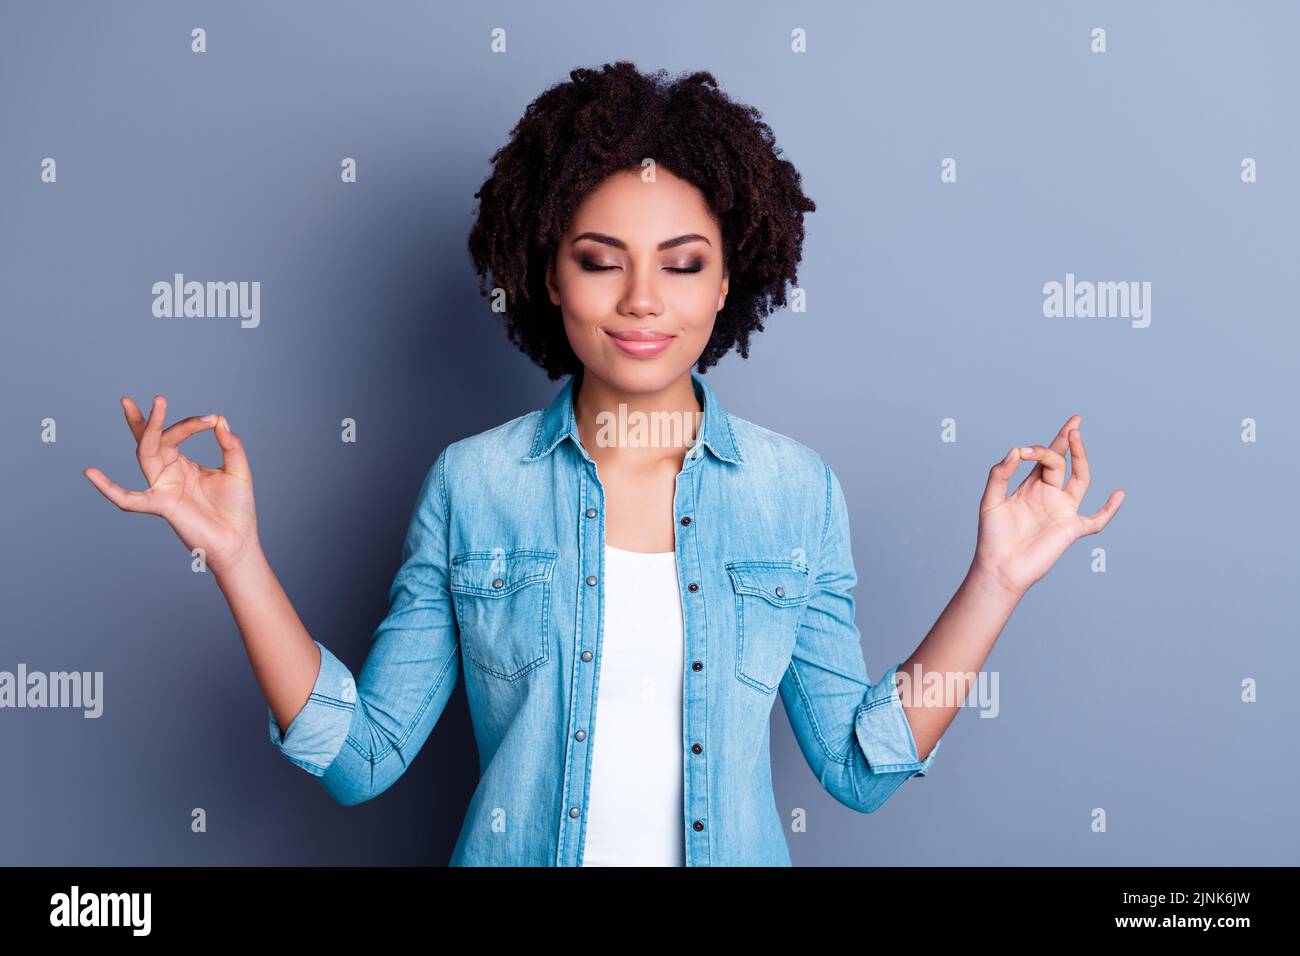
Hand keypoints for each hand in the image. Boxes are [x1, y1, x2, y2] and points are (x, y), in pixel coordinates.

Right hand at [84, 395, 260, 574]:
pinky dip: (109, 489)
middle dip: (151, 419)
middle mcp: (168, 473)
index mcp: (183, 464)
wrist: (238, 539)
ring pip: (146, 455)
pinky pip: (129, 499)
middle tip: (158, 398)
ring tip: (141, 406)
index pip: (174, 435)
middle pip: (152, 441)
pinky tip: (91, 474)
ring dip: (149, 431)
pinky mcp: (162, 505)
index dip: (188, 423)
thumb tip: (220, 419)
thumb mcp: (237, 469)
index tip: (212, 418)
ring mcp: (162, 488)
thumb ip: (231, 445)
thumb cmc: (237, 507)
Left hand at [972, 415, 1124, 597]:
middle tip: (1072, 426)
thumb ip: (999, 474)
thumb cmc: (992, 536)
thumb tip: (1016, 450)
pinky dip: (1110, 509)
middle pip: (1062, 463)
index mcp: (1030, 486)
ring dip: (1081, 459)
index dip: (1048, 442)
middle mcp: (1049, 495)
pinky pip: (1097, 520)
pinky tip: (1119, 494)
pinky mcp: (1071, 529)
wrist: (999, 567)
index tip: (1028, 446)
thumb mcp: (990, 500)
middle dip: (1065, 443)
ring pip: (1080, 480)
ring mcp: (1062, 511)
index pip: (1045, 458)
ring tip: (1077, 437)